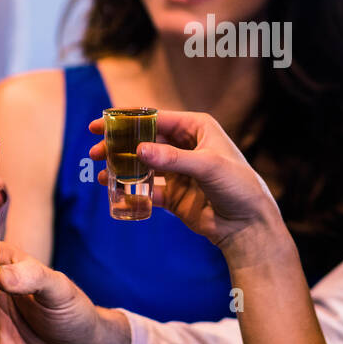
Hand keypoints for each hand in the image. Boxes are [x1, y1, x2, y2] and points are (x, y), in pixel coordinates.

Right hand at [88, 110, 280, 255]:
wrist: (248, 225)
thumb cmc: (238, 187)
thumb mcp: (208, 167)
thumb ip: (173, 159)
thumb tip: (139, 150)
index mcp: (197, 128)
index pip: (156, 118)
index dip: (127, 119)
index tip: (101, 124)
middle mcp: (185, 146)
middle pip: (145, 140)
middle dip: (119, 144)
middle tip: (94, 149)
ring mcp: (178, 171)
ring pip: (143, 164)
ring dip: (122, 166)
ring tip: (102, 171)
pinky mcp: (174, 195)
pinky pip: (147, 189)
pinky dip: (131, 190)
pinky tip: (115, 190)